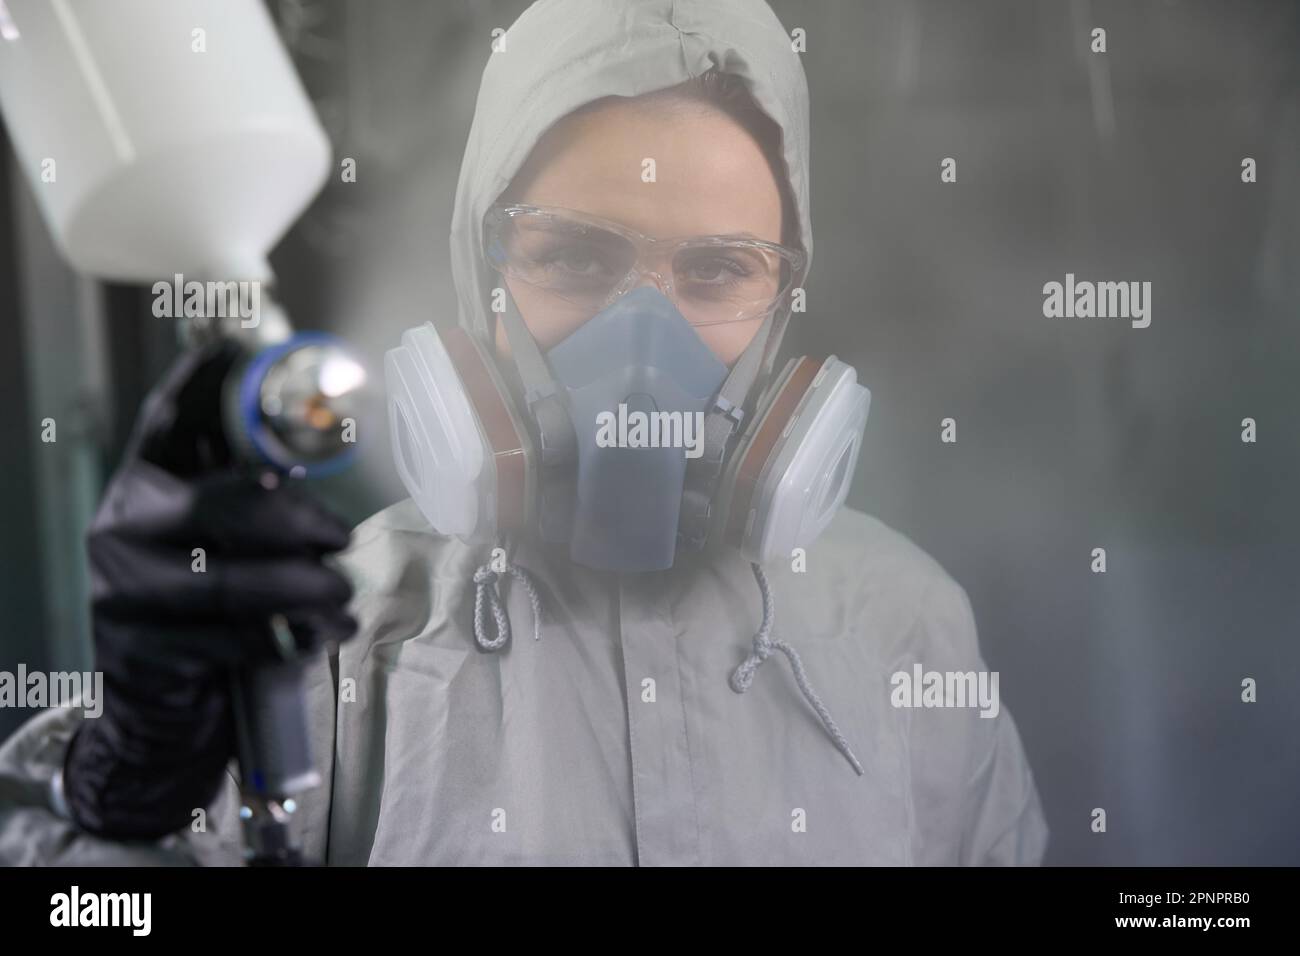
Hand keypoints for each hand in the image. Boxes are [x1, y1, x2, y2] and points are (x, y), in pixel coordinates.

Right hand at [62, 344, 355, 839]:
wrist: (165, 716)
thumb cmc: (212, 618)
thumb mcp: (226, 548)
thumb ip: (250, 501)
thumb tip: (308, 450)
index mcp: (142, 493)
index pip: (164, 425)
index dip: (198, 383)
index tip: (236, 343)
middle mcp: (120, 532)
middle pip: (215, 504)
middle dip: (294, 519)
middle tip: (341, 537)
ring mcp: (122, 595)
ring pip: (227, 579)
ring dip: (302, 586)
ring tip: (342, 595)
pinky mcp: (142, 654)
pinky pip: (231, 638)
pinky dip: (290, 636)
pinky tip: (325, 633)